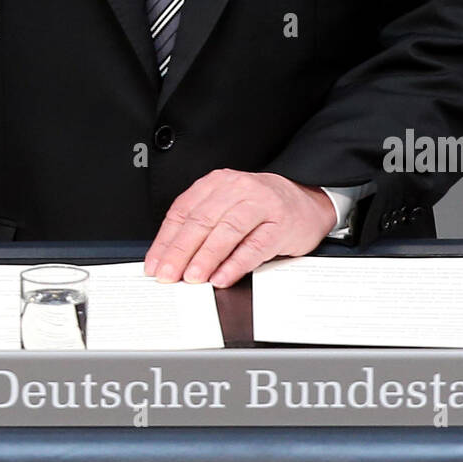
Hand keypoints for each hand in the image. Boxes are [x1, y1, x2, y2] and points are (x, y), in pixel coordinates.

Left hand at [144, 170, 337, 287]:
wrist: (306, 202)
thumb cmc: (260, 207)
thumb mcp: (226, 206)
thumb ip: (201, 226)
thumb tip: (170, 259)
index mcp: (217, 183)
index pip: (184, 211)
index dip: (166, 240)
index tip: (155, 264)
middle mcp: (237, 189)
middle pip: (202, 221)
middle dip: (181, 251)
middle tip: (168, 275)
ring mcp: (261, 205)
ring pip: (227, 231)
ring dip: (207, 257)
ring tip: (193, 277)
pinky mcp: (281, 224)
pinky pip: (255, 246)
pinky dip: (236, 263)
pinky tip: (223, 276)